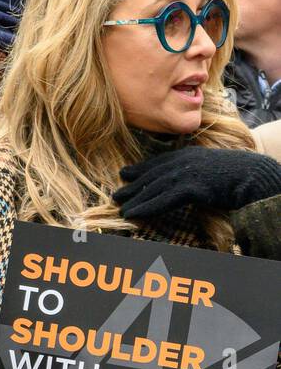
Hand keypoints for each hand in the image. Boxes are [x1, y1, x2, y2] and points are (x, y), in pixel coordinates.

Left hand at [115, 146, 280, 219]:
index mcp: (187, 155)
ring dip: (135, 199)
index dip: (140, 169)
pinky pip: (163, 200)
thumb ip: (194, 171)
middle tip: (116, 194)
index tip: (124, 173)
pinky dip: (146, 207)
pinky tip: (133, 213)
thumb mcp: (210, 168)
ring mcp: (185, 174)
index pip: (157, 162)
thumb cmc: (236, 174)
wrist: (252, 176)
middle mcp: (182, 162)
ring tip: (121, 207)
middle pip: (151, 175)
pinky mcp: (190, 188)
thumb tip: (187, 181)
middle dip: (132, 185)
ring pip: (153, 188)